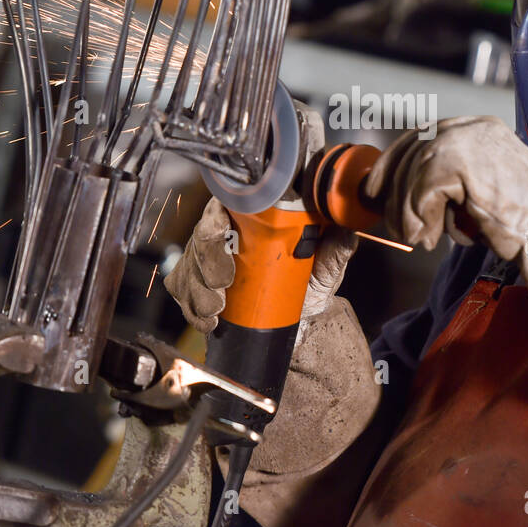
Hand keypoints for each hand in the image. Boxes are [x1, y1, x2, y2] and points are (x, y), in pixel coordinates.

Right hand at [164, 197, 357, 333]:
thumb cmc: (307, 283)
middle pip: (200, 238)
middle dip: (207, 264)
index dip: (214, 220)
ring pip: (188, 266)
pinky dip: (193, 309)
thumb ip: (337, 248)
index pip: (222, 206)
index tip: (222, 236)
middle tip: (223, 286)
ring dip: (199, 291)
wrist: (298, 321)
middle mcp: (225, 234)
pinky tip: (209, 320)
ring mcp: (207, 259)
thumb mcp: (326, 265)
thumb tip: (345, 229)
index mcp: (251, 218)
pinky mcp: (197, 284)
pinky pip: (182, 291)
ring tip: (218, 309)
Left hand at [361, 116, 527, 311]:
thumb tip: (399, 192)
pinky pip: (421, 191)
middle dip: (393, 192)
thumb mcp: (477, 188)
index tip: (374, 191)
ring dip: (407, 212)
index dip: (391, 164)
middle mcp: (469, 125)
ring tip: (418, 238)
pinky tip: (431, 235)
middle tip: (396, 226)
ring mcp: (464, 139)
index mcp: (475, 127)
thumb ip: (446, 180)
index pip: (419, 136)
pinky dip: (419, 217)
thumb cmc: (519, 217)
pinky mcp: (460, 160)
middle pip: (410, 152)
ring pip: (413, 173)